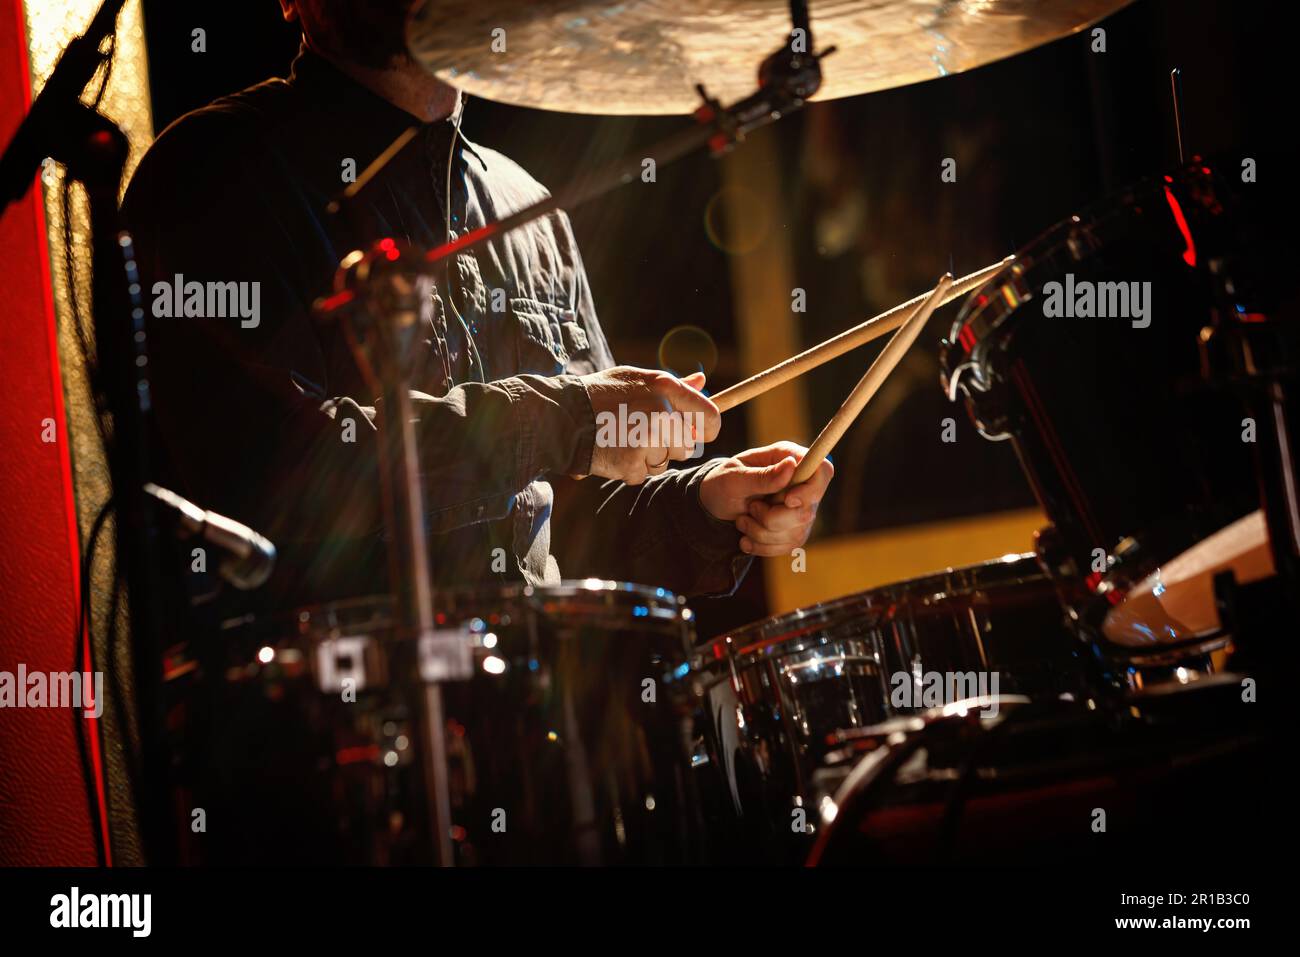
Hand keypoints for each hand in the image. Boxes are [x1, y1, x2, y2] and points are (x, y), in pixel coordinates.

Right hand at [578, 366, 720, 484]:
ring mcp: (647, 438)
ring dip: (648, 458)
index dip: (706, 430)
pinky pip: (644, 475)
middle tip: (642, 434)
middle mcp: (662, 412)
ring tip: (623, 439)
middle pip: (687, 447)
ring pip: (665, 462)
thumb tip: (702, 382)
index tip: (694, 434)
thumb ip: (673, 385)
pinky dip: (629, 469)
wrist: (561, 415)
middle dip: (669, 446)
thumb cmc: (599, 394)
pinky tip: (613, 451)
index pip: (710, 418)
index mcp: (666, 388)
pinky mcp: (632, 462)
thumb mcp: (636, 379)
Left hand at [698, 441, 833, 556]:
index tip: (788, 501)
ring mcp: (801, 509)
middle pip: (807, 510)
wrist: (714, 506)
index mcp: (788, 458)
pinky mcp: (794, 531)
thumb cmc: (722, 483)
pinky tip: (747, 537)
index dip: (811, 489)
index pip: (822, 471)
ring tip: (742, 521)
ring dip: (761, 532)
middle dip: (772, 517)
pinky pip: (787, 546)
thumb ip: (763, 476)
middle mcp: (801, 484)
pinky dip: (762, 546)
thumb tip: (791, 466)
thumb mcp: (734, 477)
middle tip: (750, 508)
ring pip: (795, 532)